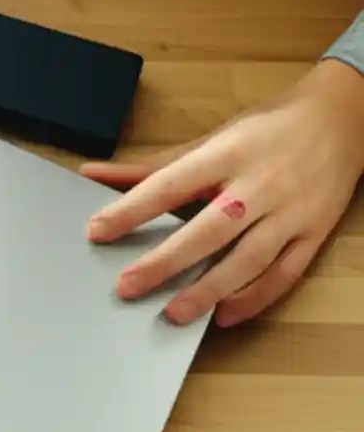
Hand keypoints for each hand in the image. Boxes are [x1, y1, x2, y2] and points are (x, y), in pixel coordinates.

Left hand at [80, 59, 363, 327]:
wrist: (344, 117)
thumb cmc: (266, 129)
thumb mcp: (210, 138)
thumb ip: (153, 165)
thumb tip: (93, 173)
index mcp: (227, 153)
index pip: (170, 184)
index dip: (131, 209)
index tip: (96, 231)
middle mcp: (261, 184)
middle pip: (209, 229)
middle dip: (166, 260)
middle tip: (127, 286)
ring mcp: (291, 212)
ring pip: (248, 258)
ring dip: (209, 289)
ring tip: (173, 313)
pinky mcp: (314, 233)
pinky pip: (285, 274)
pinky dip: (255, 298)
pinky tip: (224, 315)